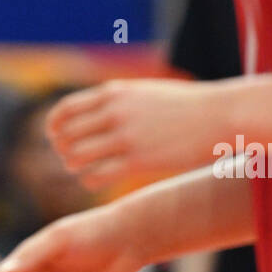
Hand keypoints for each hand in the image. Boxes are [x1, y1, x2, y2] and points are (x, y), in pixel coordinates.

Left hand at [47, 78, 231, 190]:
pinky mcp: (138, 160)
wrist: (217, 115)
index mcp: (113, 92)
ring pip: (77, 157)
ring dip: (75, 167)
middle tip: (71, 158)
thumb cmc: (183, 106)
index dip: (54, 127)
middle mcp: (114, 112)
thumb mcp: (143, 92)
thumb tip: (92, 112)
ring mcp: (125, 136)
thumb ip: (117, 100)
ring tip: (83, 170)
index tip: (55, 137)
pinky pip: (97, 175)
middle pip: (67, 135)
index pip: (65, 109)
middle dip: (64, 150)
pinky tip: (96, 180)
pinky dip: (90, 180)